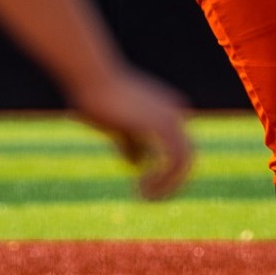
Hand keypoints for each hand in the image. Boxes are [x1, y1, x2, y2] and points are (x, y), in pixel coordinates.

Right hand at [67, 67, 193, 200]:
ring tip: (144, 195)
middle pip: (185, 156)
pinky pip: (176, 162)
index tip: (140, 186)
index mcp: (166, 109)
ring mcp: (172, 117)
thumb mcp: (115, 125)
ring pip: (185, 162)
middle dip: (170, 182)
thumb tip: (138, 163)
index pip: (177, 148)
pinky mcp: (164, 125)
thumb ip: (130, 142)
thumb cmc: (96, 96)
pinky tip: (141, 188)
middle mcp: (175, 111)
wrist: (90, 77)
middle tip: (147, 196)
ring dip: (167, 185)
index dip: (164, 172)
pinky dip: (163, 180)